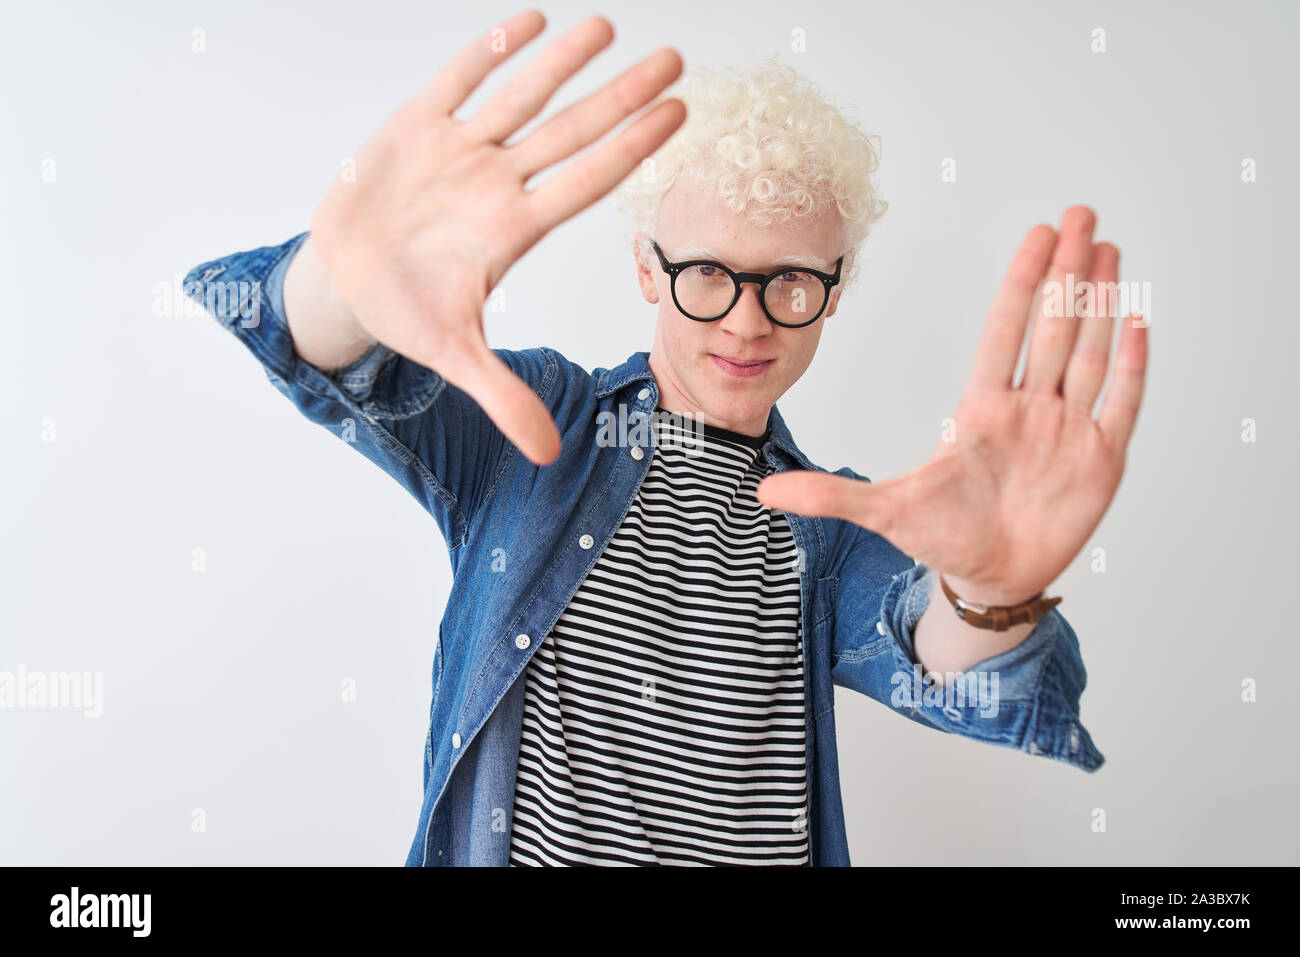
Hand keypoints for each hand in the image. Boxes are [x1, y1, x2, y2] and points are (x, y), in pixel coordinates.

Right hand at [309, 11, 684, 464]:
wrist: (344, 282)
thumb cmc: (405, 312)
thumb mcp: (454, 355)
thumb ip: (502, 396)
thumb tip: (547, 454)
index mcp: (513, 229)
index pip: (587, 182)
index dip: (632, 149)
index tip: (681, 115)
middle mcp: (498, 184)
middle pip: (571, 132)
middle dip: (621, 96)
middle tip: (676, 59)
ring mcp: (460, 152)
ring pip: (522, 96)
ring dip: (564, 62)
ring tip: (610, 27)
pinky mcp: (415, 128)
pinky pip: (457, 80)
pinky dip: (488, 51)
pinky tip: (529, 21)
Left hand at [756, 206, 1148, 606]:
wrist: (991, 579)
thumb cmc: (944, 538)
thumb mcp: (883, 512)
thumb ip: (829, 496)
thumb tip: (763, 490)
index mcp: (981, 410)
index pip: (1004, 331)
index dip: (1022, 282)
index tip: (1037, 234)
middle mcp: (1029, 408)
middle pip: (1052, 326)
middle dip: (1068, 271)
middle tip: (1082, 214)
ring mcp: (1067, 431)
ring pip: (1088, 353)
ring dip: (1102, 303)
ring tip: (1109, 250)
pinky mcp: (1101, 461)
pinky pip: (1121, 403)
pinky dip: (1131, 365)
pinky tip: (1136, 320)